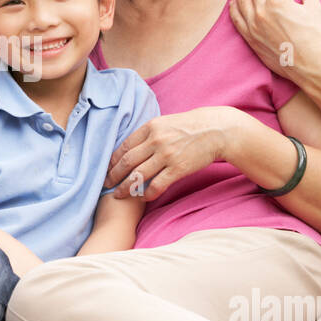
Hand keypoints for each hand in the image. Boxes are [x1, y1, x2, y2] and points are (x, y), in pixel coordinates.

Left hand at [105, 108, 237, 199]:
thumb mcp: (165, 123)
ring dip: (125, 187)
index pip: (124, 146)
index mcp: (150, 127)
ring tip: (118, 195)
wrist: (215, 129)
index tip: (106, 169)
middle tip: (106, 184)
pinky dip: (147, 194)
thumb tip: (130, 148)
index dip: (112, 160)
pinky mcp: (178, 168)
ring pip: (138, 175)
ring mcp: (167, 155)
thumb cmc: (189, 127)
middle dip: (113, 175)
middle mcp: (156, 141)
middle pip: (127, 162)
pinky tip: (143, 198)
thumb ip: (148, 134)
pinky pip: (157, 185)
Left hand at [228, 0, 320, 84]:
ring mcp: (253, 25)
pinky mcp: (250, 38)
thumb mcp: (314, 9)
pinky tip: (233, 4)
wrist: (310, 64)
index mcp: (278, 1)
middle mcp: (261, 10)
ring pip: (242, 1)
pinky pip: (236, 20)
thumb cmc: (315, 37)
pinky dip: (233, 10)